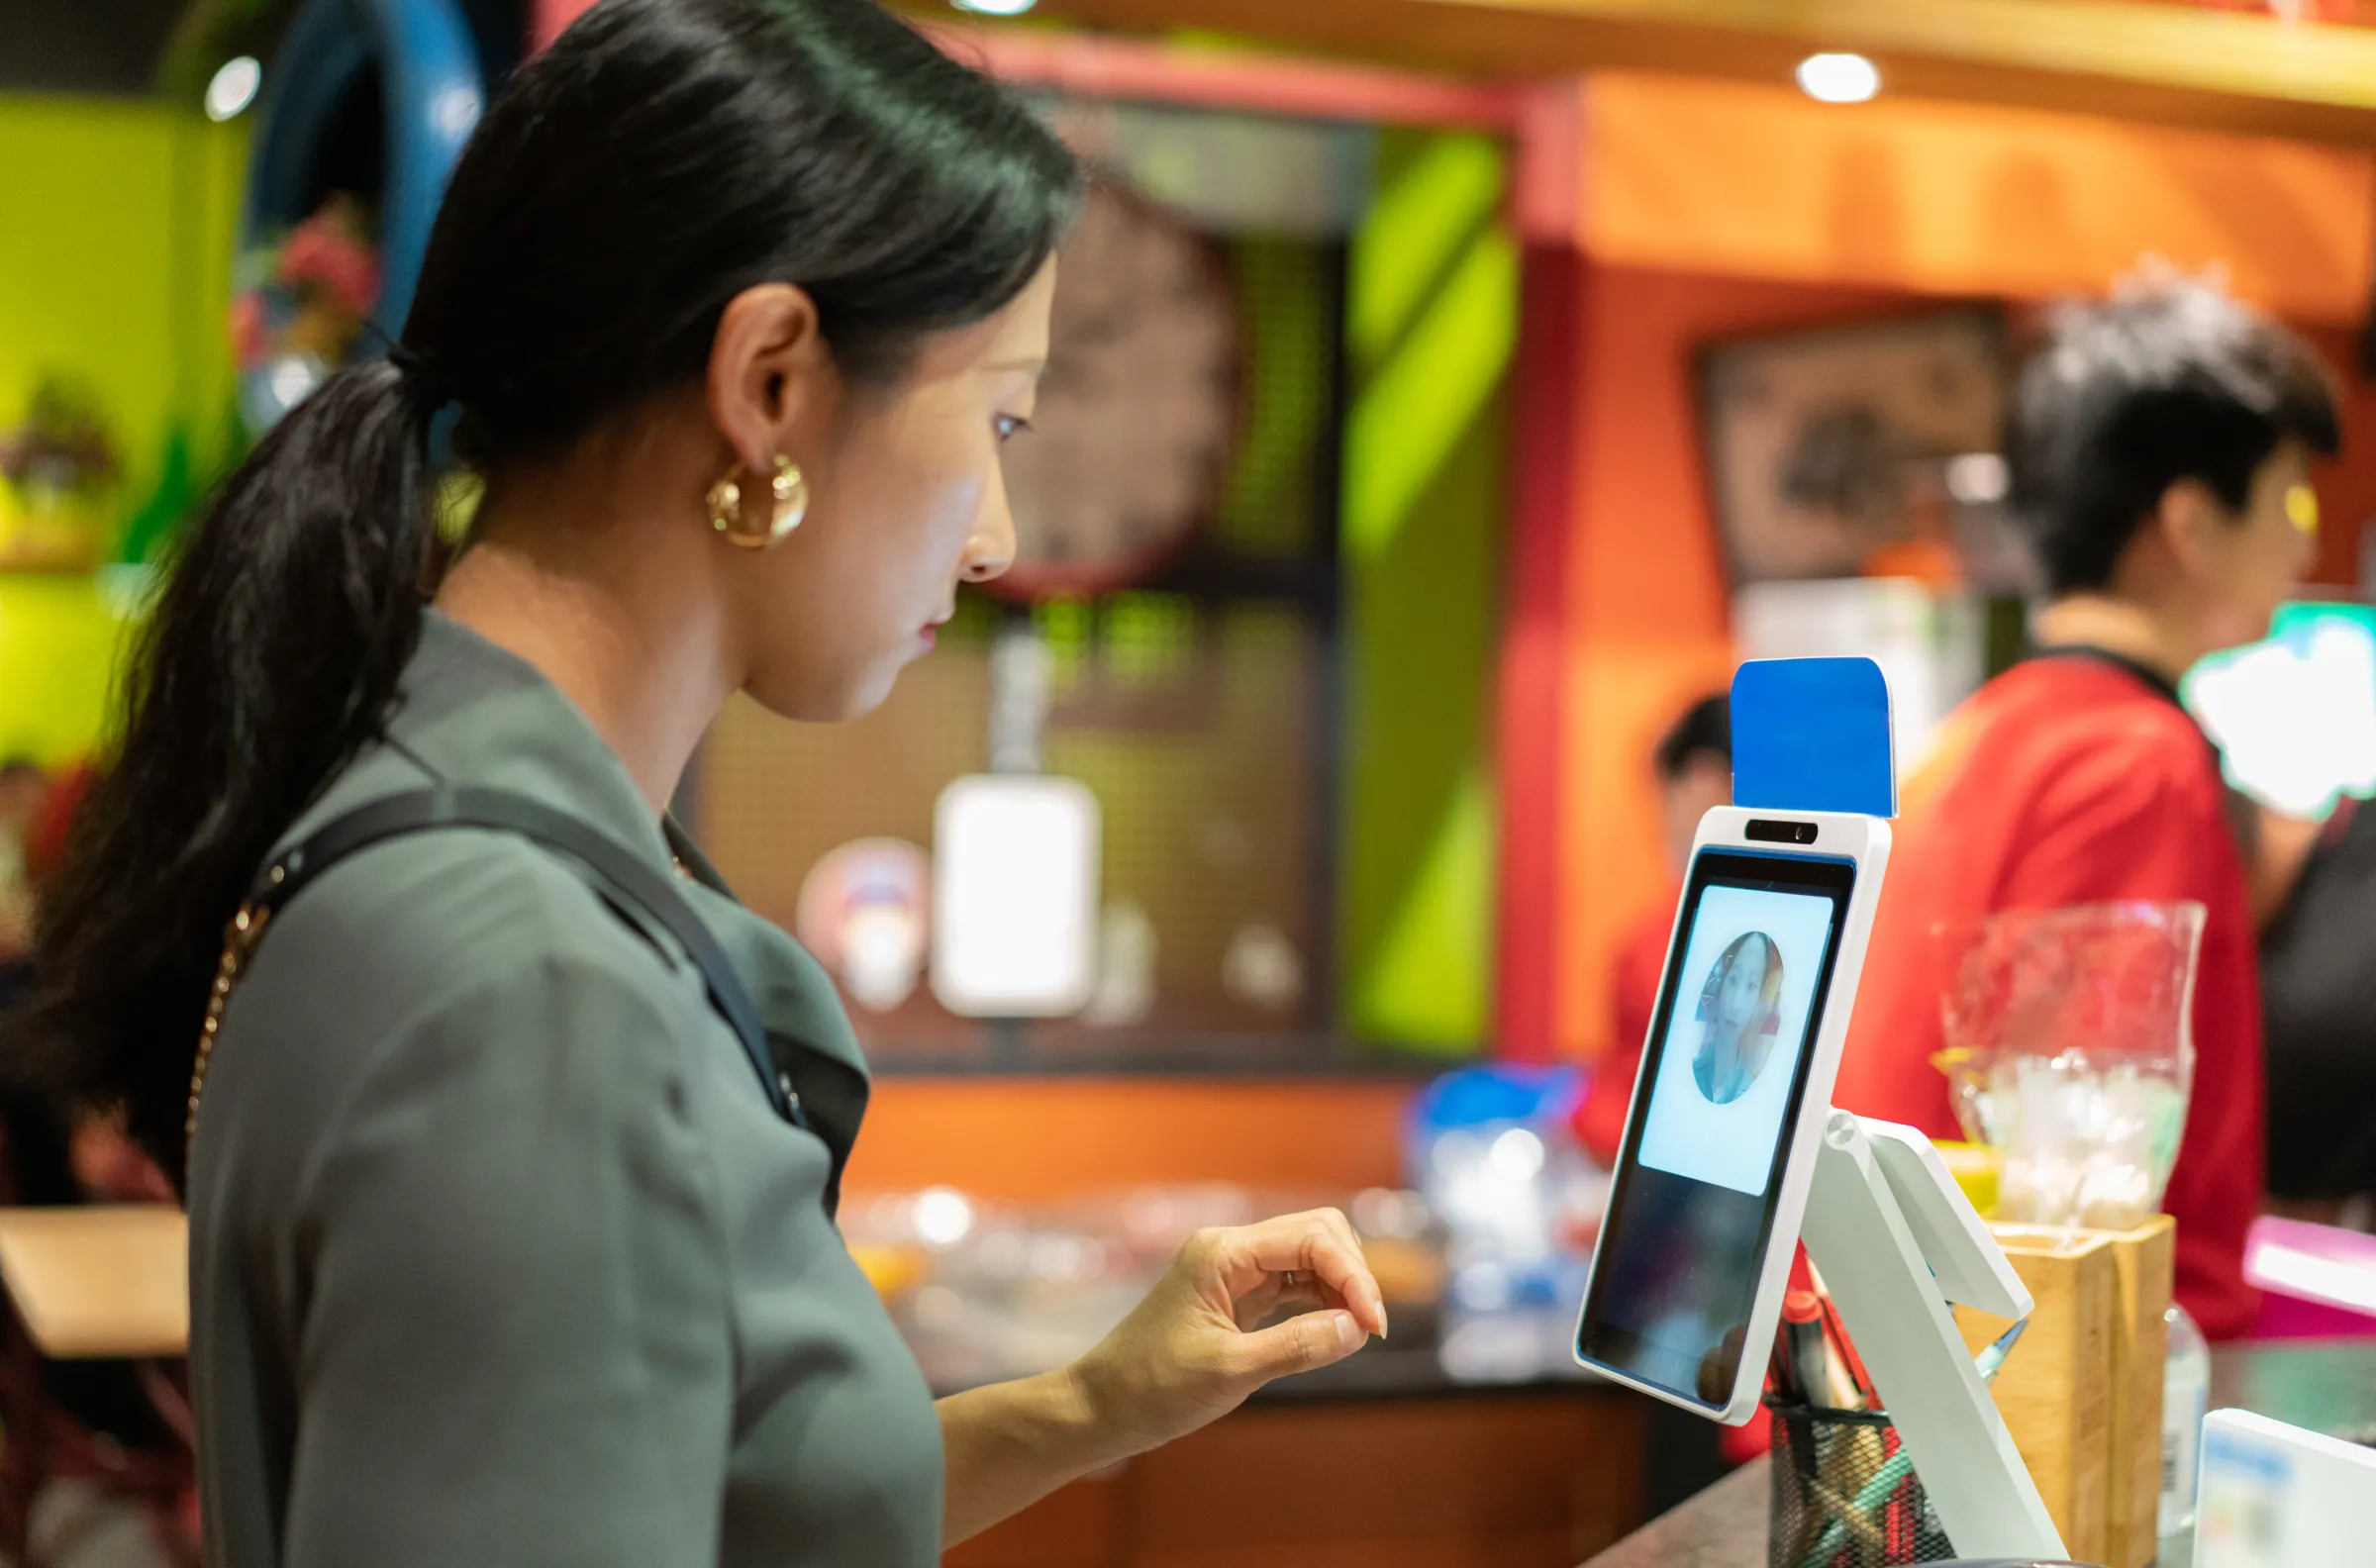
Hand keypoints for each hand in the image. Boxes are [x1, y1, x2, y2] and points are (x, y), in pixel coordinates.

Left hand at [1067, 1208, 1388, 1457]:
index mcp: (1222, 1252)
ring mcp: (1233, 1270)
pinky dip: (1321, 1300)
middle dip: (1352, 1272)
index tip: (1373, 1326)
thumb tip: (1357, 1328)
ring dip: (1340, 1286)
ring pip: (1309, 1255)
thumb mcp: (1231, 1372)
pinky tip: (1334, 1329)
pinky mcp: (1237, 1295)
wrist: (1103, 1407)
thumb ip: (1297, 1346)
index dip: (1353, 1276)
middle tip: (1367, 1327)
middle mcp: (1229, 1249)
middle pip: (1317, 1232)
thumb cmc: (1153, 1389)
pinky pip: (1293, 1282)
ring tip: (1357, 1332)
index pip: (1311, 1238)